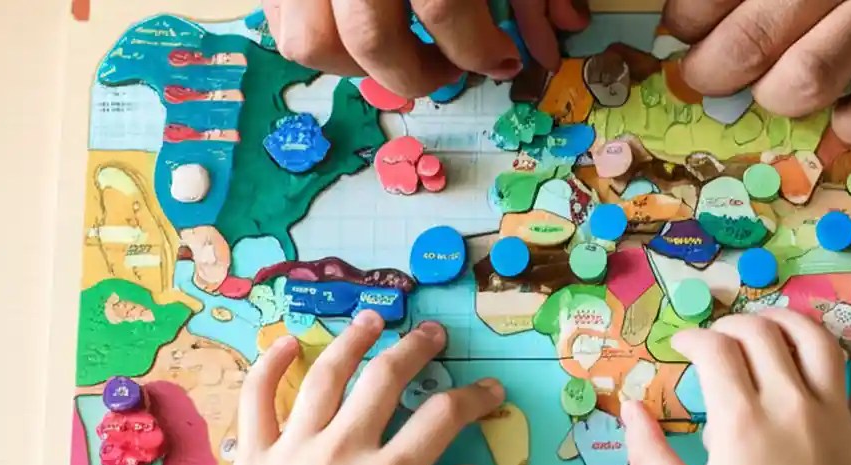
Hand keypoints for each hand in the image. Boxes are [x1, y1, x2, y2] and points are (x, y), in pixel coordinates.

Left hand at [207, 313, 504, 464]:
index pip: (442, 418)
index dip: (473, 399)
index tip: (490, 392)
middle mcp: (343, 449)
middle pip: (386, 378)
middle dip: (417, 349)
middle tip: (433, 334)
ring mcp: (294, 446)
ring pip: (327, 373)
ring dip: (355, 340)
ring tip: (374, 320)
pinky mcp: (255, 454)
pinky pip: (259, 396)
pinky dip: (272, 364)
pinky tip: (288, 343)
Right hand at [264, 0, 589, 97]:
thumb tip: (568, 20)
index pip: (444, 5)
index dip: (479, 49)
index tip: (501, 61)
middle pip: (370, 37)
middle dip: (418, 72)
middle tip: (449, 70)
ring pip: (312, 41)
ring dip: (359, 68)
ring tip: (399, 56)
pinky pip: (282, 21)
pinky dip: (317, 42)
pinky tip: (355, 33)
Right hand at [621, 310, 850, 464]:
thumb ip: (650, 452)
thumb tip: (628, 407)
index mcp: (742, 422)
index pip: (717, 351)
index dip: (694, 339)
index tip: (682, 347)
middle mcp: (792, 407)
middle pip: (764, 335)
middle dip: (734, 326)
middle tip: (717, 340)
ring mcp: (835, 421)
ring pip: (822, 344)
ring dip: (793, 323)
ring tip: (772, 327)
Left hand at [661, 0, 850, 143]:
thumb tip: (691, 18)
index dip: (691, 15)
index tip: (682, 26)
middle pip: (757, 36)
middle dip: (717, 65)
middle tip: (708, 71)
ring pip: (809, 79)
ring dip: (775, 93)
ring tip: (773, 84)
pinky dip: (845, 120)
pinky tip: (839, 100)